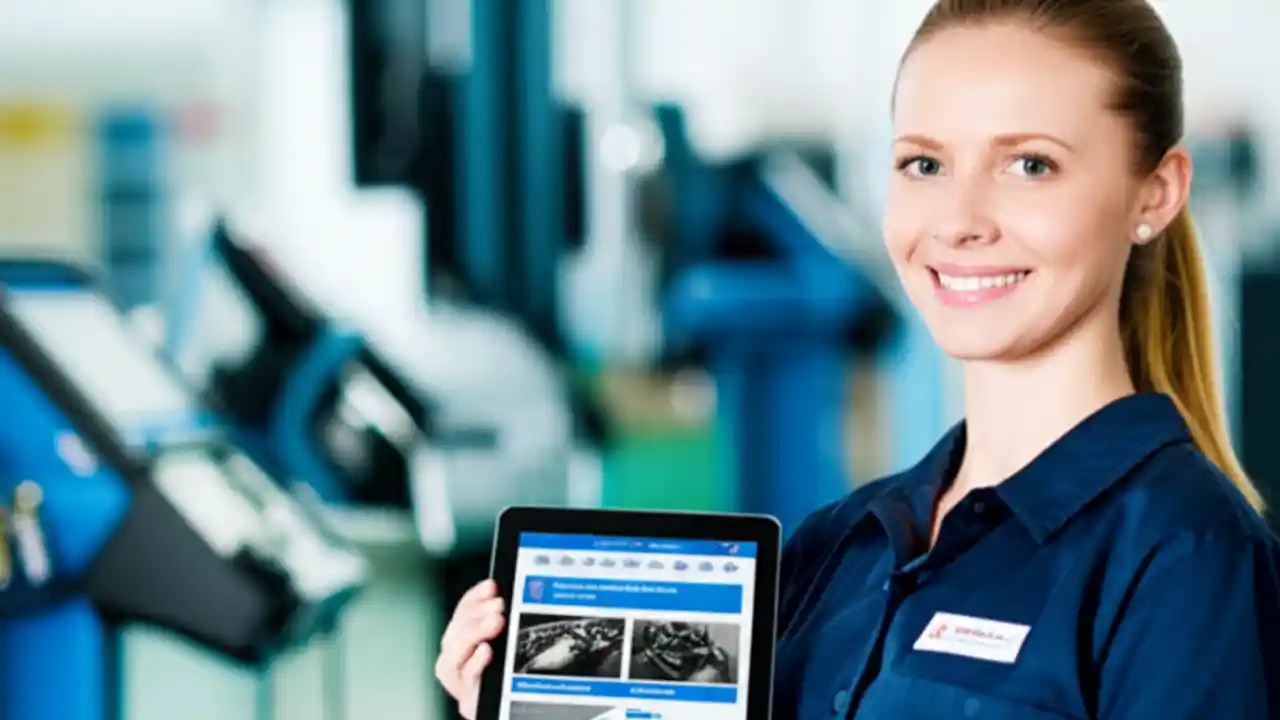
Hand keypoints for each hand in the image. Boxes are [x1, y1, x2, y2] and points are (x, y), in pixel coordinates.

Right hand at [435, 579, 505, 718]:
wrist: (511, 708)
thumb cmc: (511, 677)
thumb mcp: (506, 644)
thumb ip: (500, 624)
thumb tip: (504, 598)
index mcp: (464, 643)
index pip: (462, 614)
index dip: (474, 597)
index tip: (491, 586)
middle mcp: (456, 661)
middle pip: (455, 631)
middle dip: (476, 614)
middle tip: (499, 605)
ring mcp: (459, 682)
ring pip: (452, 654)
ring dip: (474, 633)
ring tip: (496, 621)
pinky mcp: (468, 700)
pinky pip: (465, 679)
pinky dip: (475, 662)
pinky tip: (486, 651)